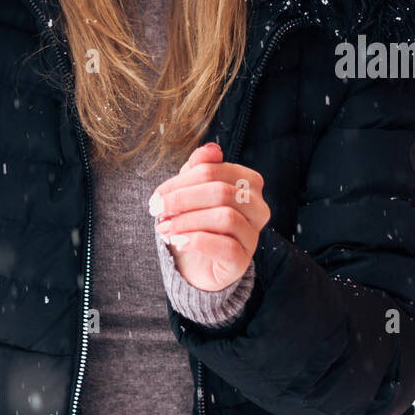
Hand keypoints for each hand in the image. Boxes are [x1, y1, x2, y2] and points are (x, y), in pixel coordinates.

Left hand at [148, 141, 269, 292]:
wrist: (198, 264)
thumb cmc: (197, 221)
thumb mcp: (193, 191)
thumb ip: (200, 168)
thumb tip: (210, 149)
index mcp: (248, 182)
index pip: (213, 171)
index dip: (181, 181)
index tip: (156, 196)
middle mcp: (257, 207)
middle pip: (220, 192)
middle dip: (181, 200)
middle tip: (156, 210)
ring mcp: (253, 235)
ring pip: (225, 217)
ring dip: (187, 221)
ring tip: (164, 228)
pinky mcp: (244, 261)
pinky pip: (226, 247)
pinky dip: (197, 241)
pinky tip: (178, 242)